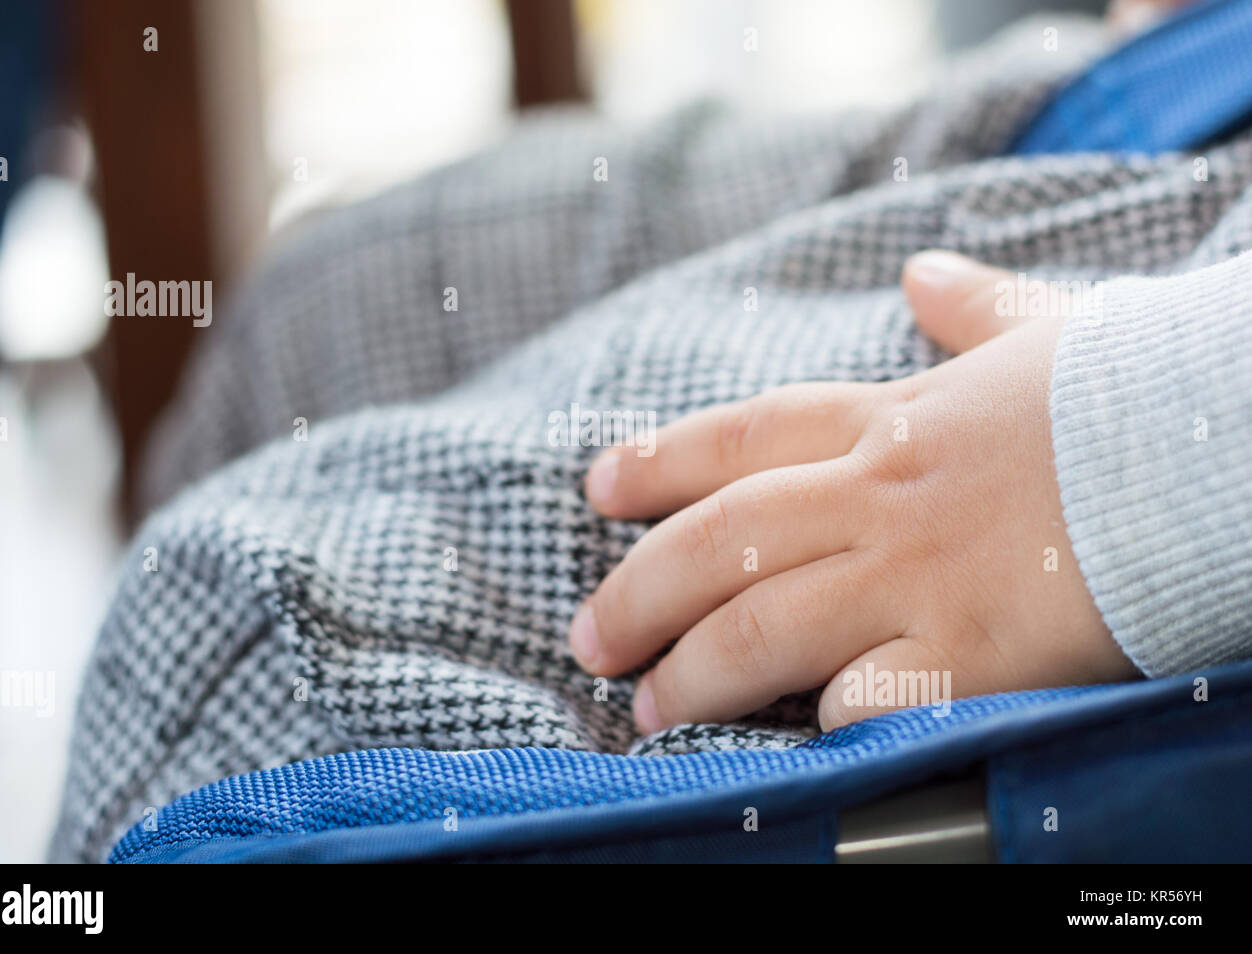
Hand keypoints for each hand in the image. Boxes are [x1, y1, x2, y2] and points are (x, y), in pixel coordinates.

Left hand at [570, 251, 1137, 733]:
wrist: (1217, 441)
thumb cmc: (1130, 393)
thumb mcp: (1040, 335)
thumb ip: (971, 311)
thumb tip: (927, 271)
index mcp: (890, 422)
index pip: (741, 437)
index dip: (659, 463)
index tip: (598, 488)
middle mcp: (880, 498)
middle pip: (719, 544)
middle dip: (638, 595)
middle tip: (590, 638)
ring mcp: (918, 576)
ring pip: (760, 629)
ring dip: (691, 675)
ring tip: (646, 706)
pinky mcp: (972, 652)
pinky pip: (864, 698)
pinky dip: (817, 722)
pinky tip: (787, 739)